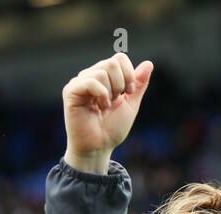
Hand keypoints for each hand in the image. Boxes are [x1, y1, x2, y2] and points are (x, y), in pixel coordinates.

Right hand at [62, 53, 153, 174]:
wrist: (99, 147)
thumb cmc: (112, 129)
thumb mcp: (131, 104)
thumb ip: (139, 84)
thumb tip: (149, 63)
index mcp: (104, 77)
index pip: (119, 58)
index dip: (129, 74)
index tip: (129, 93)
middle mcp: (90, 76)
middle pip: (111, 63)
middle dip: (120, 85)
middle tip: (115, 102)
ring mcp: (79, 83)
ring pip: (102, 71)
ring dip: (110, 93)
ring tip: (105, 107)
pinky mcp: (71, 91)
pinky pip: (90, 81)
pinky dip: (101, 94)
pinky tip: (100, 107)